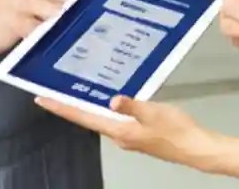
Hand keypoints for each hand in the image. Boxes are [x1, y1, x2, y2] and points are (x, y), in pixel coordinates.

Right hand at [0, 0, 105, 60]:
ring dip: (78, 22)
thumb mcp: (25, 2)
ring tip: (100, 34)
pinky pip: (41, 30)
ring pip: (60, 9)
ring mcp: (23, 1)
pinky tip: (68, 49)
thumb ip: (49, 0)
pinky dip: (55, 39)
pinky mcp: (15, 21)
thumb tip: (78, 5)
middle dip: (93, 2)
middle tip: (117, 15)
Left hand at [36, 95, 219, 170]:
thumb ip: (132, 106)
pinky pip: (114, 119)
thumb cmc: (176, 131)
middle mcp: (119, 135)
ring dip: (87, 106)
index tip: (42, 99)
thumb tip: (111, 100)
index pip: (83, 117)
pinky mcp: (138, 134)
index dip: (62, 108)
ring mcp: (129, 136)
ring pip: (100, 119)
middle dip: (70, 105)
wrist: (196, 148)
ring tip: (75, 90)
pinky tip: (108, 98)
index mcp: (119, 131)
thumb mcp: (154, 113)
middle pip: (88, 118)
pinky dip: (105, 108)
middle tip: (53, 90)